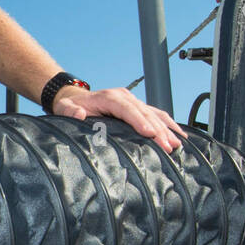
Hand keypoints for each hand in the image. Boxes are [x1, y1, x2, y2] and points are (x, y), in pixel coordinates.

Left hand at [53, 86, 185, 153]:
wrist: (75, 98)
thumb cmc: (71, 106)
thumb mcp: (65, 108)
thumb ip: (70, 112)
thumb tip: (78, 114)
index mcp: (109, 97)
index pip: (128, 109)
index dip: (140, 121)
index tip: (150, 134)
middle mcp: (124, 97)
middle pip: (145, 113)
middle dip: (158, 130)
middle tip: (168, 147)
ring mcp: (133, 101)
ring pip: (155, 114)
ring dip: (167, 129)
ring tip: (177, 145)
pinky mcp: (138, 107)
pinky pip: (157, 115)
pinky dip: (169, 124)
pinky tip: (179, 136)